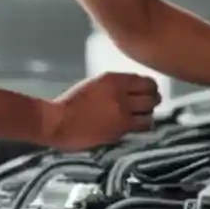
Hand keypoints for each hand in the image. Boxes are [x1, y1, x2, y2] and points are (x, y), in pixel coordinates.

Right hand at [42, 72, 161, 150]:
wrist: (57, 122)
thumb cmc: (70, 104)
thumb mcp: (94, 85)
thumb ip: (114, 86)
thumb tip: (132, 91)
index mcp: (112, 79)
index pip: (145, 81)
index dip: (150, 87)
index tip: (147, 92)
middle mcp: (120, 93)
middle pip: (152, 95)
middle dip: (152, 100)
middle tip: (147, 105)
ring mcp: (122, 111)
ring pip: (150, 111)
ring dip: (147, 114)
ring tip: (141, 117)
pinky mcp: (120, 128)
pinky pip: (142, 125)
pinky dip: (143, 125)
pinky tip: (135, 127)